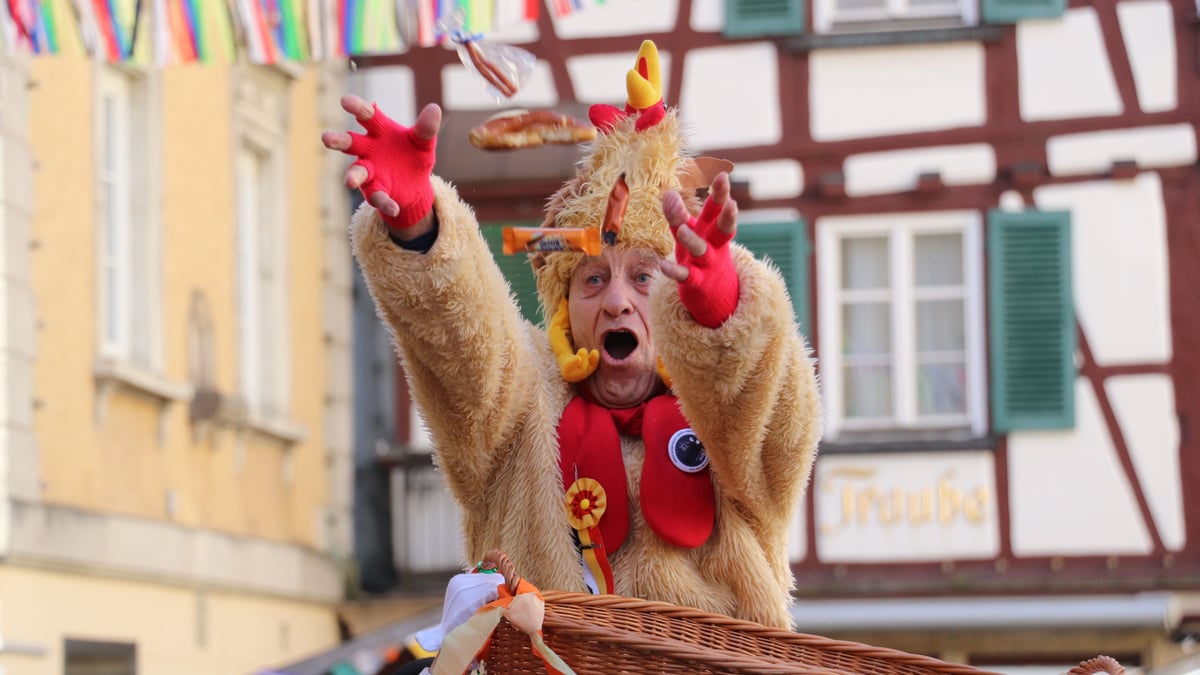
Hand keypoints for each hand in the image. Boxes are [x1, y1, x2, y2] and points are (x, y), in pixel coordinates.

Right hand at [321, 95, 441, 232]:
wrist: (415, 184)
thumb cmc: (414, 155)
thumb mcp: (424, 142)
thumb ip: (426, 128)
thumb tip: (434, 109)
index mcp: (380, 131)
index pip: (367, 116)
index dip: (357, 108)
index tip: (345, 101)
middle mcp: (368, 150)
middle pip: (351, 143)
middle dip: (339, 141)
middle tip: (326, 138)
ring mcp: (370, 172)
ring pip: (357, 172)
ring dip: (353, 176)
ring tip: (349, 182)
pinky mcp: (376, 191)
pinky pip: (378, 197)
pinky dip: (385, 202)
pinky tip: (393, 208)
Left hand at [660, 172, 739, 327]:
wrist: (712, 294)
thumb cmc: (699, 254)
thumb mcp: (689, 232)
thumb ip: (677, 214)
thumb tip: (668, 192)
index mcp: (712, 229)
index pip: (717, 209)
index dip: (721, 193)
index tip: (723, 175)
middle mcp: (713, 244)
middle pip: (723, 228)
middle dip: (727, 215)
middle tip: (731, 201)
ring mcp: (706, 263)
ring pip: (701, 251)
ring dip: (692, 240)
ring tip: (682, 230)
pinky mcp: (696, 281)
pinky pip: (686, 276)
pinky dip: (675, 271)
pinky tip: (663, 265)